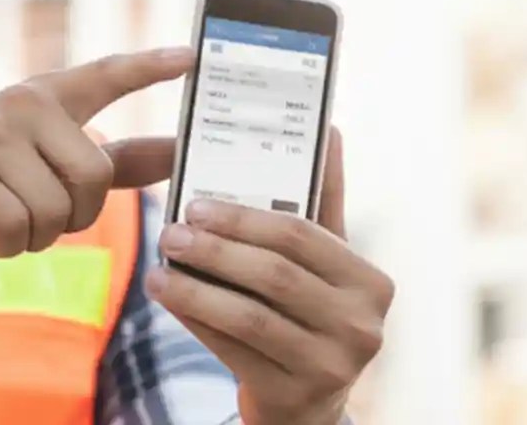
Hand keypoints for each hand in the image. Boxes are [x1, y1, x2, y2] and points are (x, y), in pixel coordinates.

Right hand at [0, 48, 192, 257]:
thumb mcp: (49, 161)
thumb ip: (116, 159)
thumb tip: (179, 152)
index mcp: (48, 98)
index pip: (106, 75)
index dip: (150, 67)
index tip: (192, 57)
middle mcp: (22, 105)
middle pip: (93, 175)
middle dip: (76, 214)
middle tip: (41, 212)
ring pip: (54, 208)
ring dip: (37, 234)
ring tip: (7, 217)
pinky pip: (16, 226)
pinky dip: (9, 245)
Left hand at [148, 129, 393, 424]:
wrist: (306, 403)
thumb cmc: (309, 315)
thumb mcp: (323, 265)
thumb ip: (323, 202)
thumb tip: (331, 128)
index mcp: (369, 282)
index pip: (302, 235)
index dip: (245, 218)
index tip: (195, 204)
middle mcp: (361, 325)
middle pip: (276, 274)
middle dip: (215, 250)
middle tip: (169, 232)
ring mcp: (332, 367)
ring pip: (250, 316)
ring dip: (195, 290)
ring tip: (156, 271)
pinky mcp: (295, 397)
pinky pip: (234, 352)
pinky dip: (197, 322)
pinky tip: (169, 301)